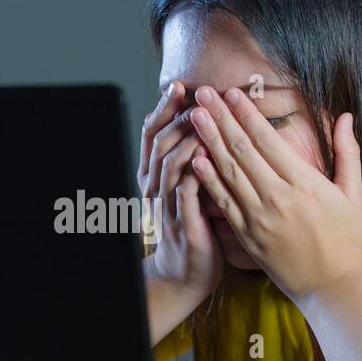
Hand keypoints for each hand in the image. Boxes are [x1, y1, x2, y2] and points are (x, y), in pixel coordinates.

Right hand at [137, 83, 222, 333]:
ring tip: (202, 119)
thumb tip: (206, 125)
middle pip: (159, 142)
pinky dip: (194, 174)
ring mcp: (167, 206)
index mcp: (156, 176)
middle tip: (195, 97)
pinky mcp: (184, 224)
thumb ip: (193, 160)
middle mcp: (156, 187)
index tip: (181, 86)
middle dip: (176, 116)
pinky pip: (184, 194)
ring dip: (184, 139)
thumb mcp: (190, 189)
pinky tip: (208, 157)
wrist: (186, 274)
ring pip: (168, 164)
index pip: (153, 133)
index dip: (165, 108)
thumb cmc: (195, 228)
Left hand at [187, 85, 361, 303]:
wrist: (332, 287)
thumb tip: (346, 116)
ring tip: (194, 117)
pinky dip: (209, 180)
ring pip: (228, 172)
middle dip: (220, 118)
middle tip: (202, 93)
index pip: (268, 140)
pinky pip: (224, 203)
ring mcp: (259, 218)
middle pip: (242, 150)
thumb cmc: (347, 240)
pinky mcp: (248, 236)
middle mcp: (278, 198)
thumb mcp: (353, 194)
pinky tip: (195, 160)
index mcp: (305, 183)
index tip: (232, 92)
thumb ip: (348, 153)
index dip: (246, 114)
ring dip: (208, 142)